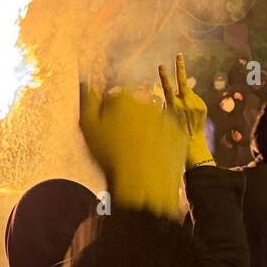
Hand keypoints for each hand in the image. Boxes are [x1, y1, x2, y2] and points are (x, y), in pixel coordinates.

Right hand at [80, 83, 181, 219]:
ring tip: (136, 150)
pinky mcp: (178, 132)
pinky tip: (150, 153)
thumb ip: (89, 101)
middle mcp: (147, 102)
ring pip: (150, 118)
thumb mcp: (88, 128)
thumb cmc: (111, 156)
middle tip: (121, 139)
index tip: (105, 126)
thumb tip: (88, 84)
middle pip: (134, 105)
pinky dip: (159, 139)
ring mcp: (165, 117)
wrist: (143, 182)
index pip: (113, 96)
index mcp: (124, 98)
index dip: (108, 111)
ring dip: (143, 128)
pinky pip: (166, 132)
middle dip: (127, 117)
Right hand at [158, 54, 210, 167]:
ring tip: (183, 110)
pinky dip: (191, 101)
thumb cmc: (174, 129)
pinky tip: (190, 113)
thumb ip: (169, 101)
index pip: (167, 87)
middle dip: (180, 67)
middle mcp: (184, 103)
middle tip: (179, 55)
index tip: (161, 65)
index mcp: (172, 105)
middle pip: (182, 81)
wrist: (191, 141)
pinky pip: (195, 98)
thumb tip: (173, 90)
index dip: (163, 76)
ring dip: (184, 96)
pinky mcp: (202, 106)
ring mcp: (195, 104)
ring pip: (188, 91)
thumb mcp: (165, 116)